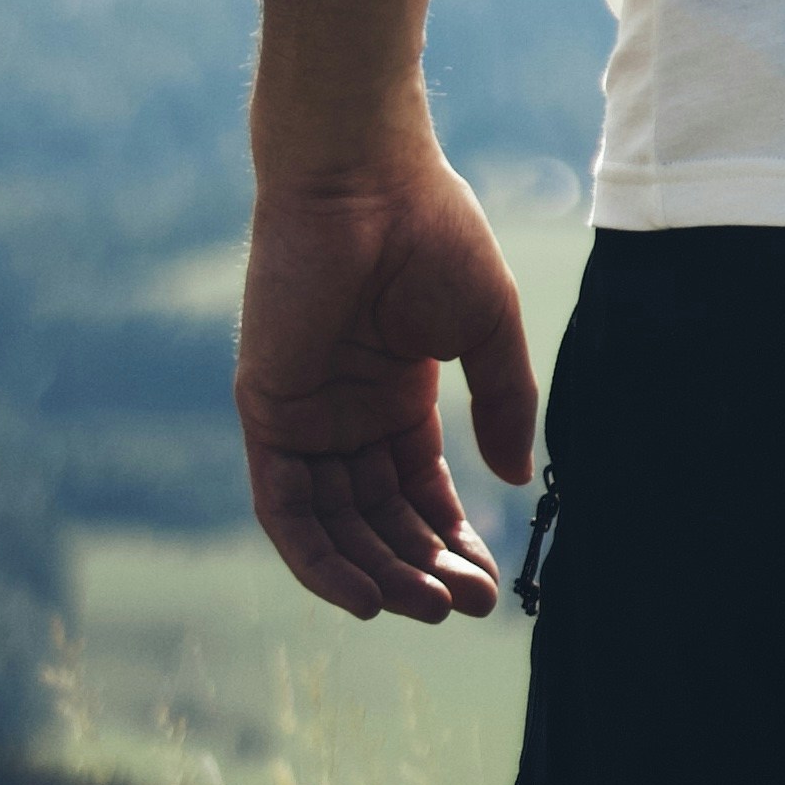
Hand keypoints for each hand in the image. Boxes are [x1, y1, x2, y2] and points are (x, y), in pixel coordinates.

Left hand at [236, 146, 536, 621]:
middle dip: (421, 567)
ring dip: (378, 573)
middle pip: (379, 518)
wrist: (363, 178)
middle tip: (464, 606)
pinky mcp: (267, 414)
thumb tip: (517, 480)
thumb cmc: (432, 231)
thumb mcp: (487, 327)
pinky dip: (319, 560)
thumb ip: (501, 402)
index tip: (490, 586)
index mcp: (396, 391)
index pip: (418, 489)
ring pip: (337, 526)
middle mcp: (347, 412)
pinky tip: (365, 595)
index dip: (451, 538)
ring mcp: (305, 416)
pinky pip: (287, 509)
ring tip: (427, 607)